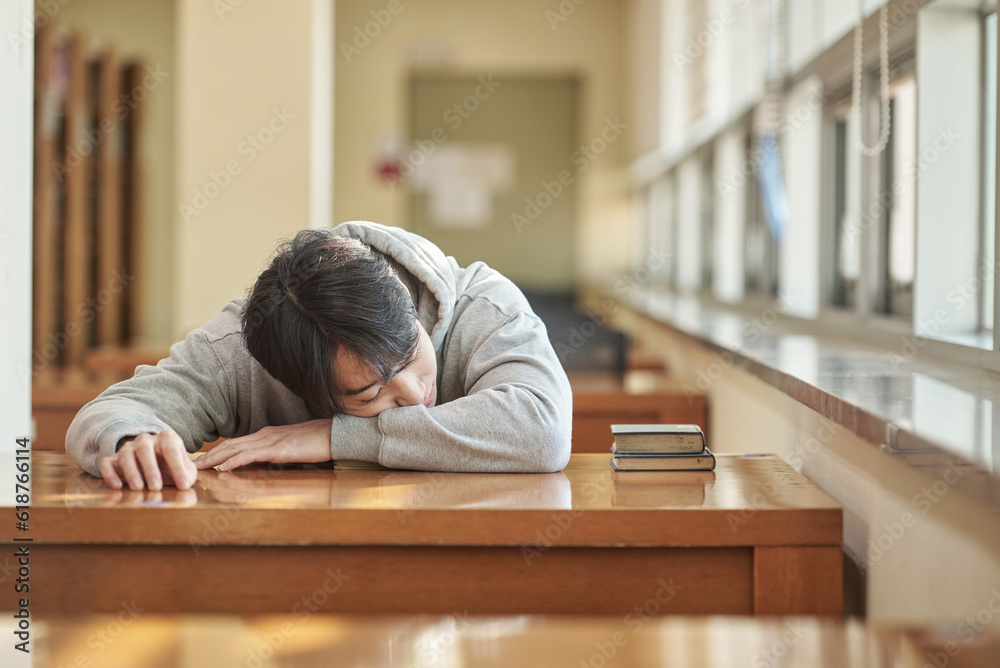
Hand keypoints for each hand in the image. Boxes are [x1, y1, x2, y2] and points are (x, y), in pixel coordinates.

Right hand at [98, 430, 197, 490]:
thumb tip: (186, 488)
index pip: (172, 449)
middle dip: (151, 468)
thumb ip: (188, 477)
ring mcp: (128, 448)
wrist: (155, 467)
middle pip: (145, 449)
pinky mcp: (113, 459)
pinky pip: (107, 463)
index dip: (178, 468)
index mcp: (167, 438)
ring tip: (138, 488)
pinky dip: (109, 473)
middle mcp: (146, 440)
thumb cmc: (172, 468)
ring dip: (131, 472)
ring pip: (125, 454)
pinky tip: (117, 486)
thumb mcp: (185, 471)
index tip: (183, 486)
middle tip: (156, 487)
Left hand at [192, 419, 333, 471]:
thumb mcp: (293, 449)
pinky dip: (235, 460)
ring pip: (235, 449)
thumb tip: (265, 465)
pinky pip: (251, 455)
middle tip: (189, 464)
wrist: (336, 434)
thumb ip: (277, 455)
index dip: (218, 451)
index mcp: (268, 435)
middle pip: (230, 444)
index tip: (202, 460)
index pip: (237, 443)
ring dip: (214, 458)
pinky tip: (223, 467)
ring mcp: (271, 441)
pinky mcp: (278, 449)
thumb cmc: (319, 442)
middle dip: (209, 455)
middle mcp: (265, 435)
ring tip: (197, 467)